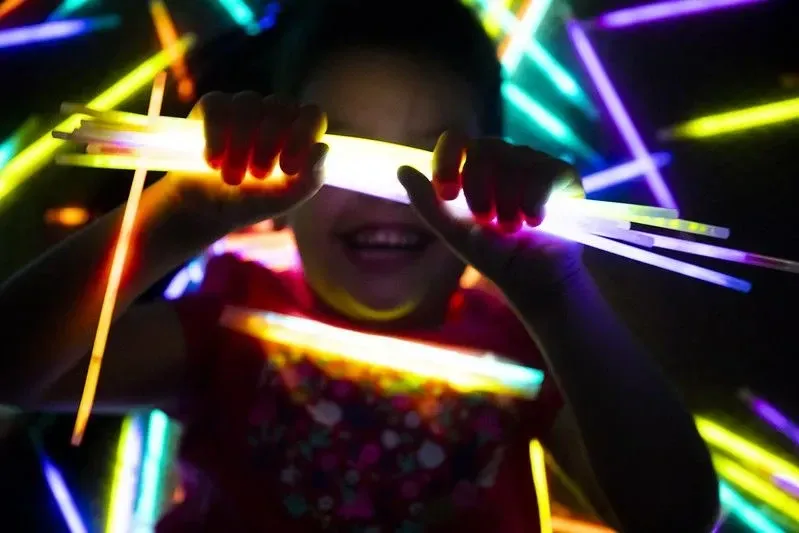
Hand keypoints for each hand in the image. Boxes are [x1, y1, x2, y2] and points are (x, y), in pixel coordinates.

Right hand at [166, 91, 328, 233]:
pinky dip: (216, 135)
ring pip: (248, 103)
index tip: (288, 168)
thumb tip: (322, 148)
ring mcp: (242, 107)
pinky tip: (213, 161)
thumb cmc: (249, 202)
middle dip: (270, 143)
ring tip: (232, 177)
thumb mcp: (282, 200)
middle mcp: (272, 114)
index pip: (312, 115)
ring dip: (242, 143)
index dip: (303, 135)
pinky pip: (217, 106)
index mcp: (296, 133)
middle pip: (281, 105)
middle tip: (258, 176)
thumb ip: (309, 180)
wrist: (205, 210)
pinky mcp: (211, 107)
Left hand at [397, 133, 583, 297]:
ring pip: (514, 162)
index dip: (448, 161)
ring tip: (511, 228)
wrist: (531, 278)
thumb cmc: (493, 253)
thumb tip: (402, 169)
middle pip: (484, 148)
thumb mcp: (453, 232)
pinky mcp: (562, 175)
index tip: (448, 194)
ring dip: (507, 204)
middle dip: (478, 188)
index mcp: (474, 166)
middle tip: (485, 220)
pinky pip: (544, 173)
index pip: (455, 139)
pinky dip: (534, 203)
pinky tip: (535, 222)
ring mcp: (535, 163)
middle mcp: (505, 157)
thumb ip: (427, 203)